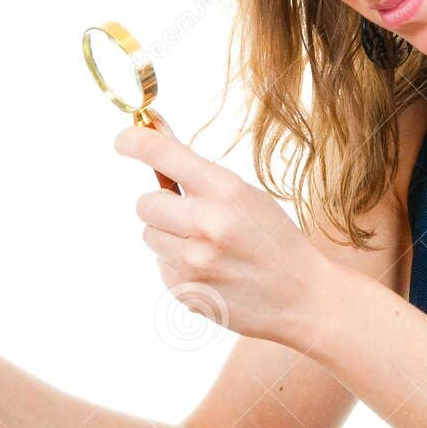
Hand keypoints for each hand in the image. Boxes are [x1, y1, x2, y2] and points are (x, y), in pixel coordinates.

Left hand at [113, 113, 332, 345]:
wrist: (303, 297)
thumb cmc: (274, 240)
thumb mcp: (245, 195)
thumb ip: (197, 170)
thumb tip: (154, 130)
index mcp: (226, 190)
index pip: (163, 154)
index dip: (135, 141)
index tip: (123, 140)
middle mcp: (207, 224)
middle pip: (145, 203)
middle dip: (161, 207)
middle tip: (189, 216)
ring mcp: (194, 261)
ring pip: (149, 236)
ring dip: (169, 238)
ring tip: (208, 248)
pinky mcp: (186, 291)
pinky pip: (161, 266)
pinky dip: (179, 266)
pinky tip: (212, 271)